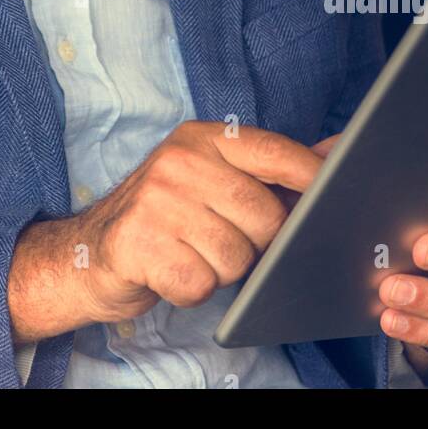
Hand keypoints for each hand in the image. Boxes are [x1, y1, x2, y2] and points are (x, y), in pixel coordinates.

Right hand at [8, 121, 332, 341]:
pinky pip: (201, 284)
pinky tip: (172, 271)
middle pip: (265, 217)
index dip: (312, 176)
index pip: (274, 151)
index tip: (339, 196)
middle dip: (257, 244)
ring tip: (192, 253)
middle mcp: (178, 161)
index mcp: (201, 138)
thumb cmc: (165, 216)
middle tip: (223, 239)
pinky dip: (192, 290)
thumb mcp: (211, 178)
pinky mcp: (138, 243)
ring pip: (237, 257)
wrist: (88, 252)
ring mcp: (155, 201)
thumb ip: (270, 168)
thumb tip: (337, 151)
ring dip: (222, 270)